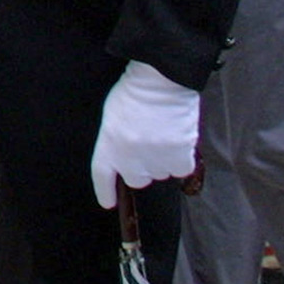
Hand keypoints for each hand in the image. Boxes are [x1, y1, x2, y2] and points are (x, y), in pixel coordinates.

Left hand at [90, 61, 199, 208]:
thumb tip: (128, 158)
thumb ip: (116, 141)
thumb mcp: (113, 116)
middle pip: (136, 178)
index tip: (108, 202)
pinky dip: (181, 158)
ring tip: (162, 134)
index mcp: (108, 144)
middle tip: (147, 145)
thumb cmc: (134, 92)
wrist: (159, 81)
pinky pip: (181, 170)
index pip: (102, 175)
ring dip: (162, 160)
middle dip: (141, 167)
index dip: (105, 191)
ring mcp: (154, 158)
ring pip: (160, 173)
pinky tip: (178, 139)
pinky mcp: (177, 156)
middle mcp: (129, 156)